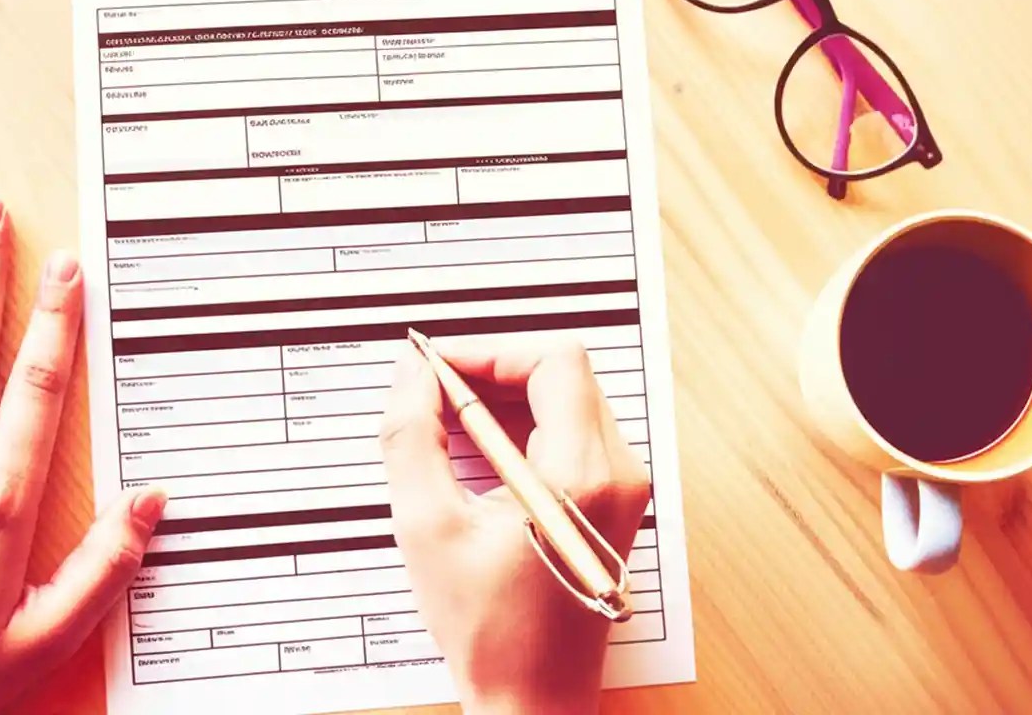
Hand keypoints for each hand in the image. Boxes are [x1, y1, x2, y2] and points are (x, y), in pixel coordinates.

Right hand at [379, 337, 650, 714]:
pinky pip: (570, 438)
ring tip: (447, 430)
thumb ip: (411, 438)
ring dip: (505, 403)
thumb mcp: (427, 527)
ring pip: (566, 403)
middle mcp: (617, 476)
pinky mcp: (611, 506)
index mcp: (581, 477)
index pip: (553, 361)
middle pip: (562, 376)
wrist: (533, 699)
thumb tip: (410, 378)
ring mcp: (621, 492)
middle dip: (492, 374)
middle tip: (435, 395)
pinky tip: (476, 461)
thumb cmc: (491, 632)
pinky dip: (521, 432)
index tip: (438, 368)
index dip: (489, 351)